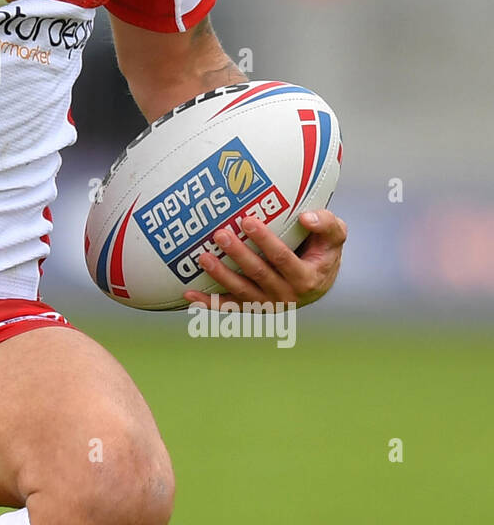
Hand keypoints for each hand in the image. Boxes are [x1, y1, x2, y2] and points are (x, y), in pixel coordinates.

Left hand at [183, 209, 347, 309]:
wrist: (319, 280)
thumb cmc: (323, 251)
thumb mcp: (335, 237)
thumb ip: (327, 224)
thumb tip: (306, 217)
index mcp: (306, 278)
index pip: (282, 258)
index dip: (265, 241)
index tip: (248, 221)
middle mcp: (286, 295)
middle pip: (258, 274)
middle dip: (238, 254)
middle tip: (220, 234)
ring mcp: (267, 304)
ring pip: (241, 291)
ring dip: (220, 276)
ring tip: (202, 257)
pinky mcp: (253, 307)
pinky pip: (229, 307)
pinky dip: (209, 303)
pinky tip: (189, 294)